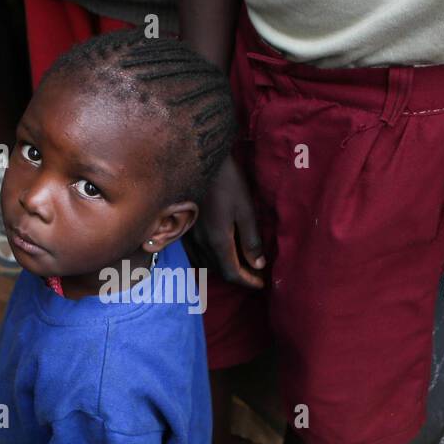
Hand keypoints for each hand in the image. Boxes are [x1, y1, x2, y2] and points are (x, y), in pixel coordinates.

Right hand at [191, 154, 264, 288]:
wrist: (198, 159)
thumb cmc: (227, 182)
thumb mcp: (245, 210)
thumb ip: (251, 240)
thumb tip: (258, 264)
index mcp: (218, 241)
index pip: (232, 273)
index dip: (247, 281)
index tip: (260, 283)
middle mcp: (201, 244)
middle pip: (218, 271)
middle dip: (237, 276)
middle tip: (253, 273)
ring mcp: (189, 237)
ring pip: (205, 264)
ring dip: (222, 269)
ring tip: (237, 264)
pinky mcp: (183, 228)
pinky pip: (195, 254)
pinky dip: (208, 260)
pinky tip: (216, 252)